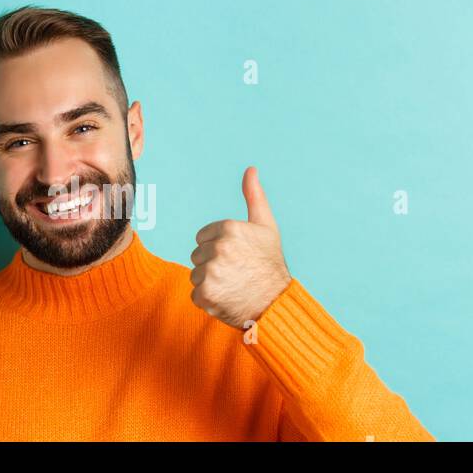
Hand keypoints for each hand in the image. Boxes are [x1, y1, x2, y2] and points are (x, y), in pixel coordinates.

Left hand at [190, 166, 291, 328]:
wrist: (277, 303)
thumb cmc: (270, 263)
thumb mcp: (266, 226)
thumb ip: (254, 196)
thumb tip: (250, 169)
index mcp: (229, 228)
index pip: (202, 237)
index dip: (218, 248)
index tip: (236, 256)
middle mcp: (218, 248)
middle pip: (197, 256)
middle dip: (213, 264)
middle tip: (235, 272)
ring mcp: (211, 271)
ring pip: (195, 275)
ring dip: (210, 283)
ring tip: (232, 285)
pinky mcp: (205, 294)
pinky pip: (196, 294)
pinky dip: (209, 300)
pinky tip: (227, 298)